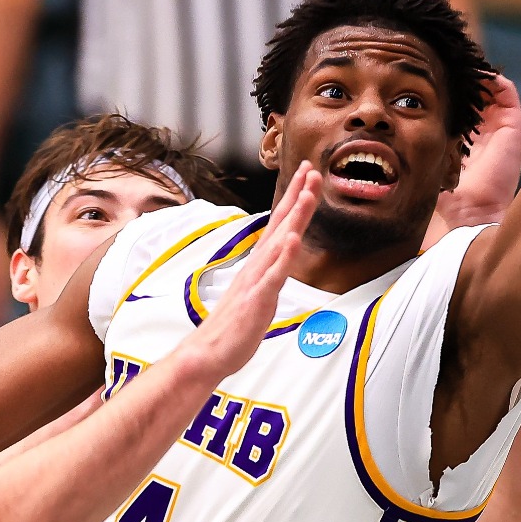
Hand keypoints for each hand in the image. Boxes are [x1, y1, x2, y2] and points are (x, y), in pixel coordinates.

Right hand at [178, 168, 317, 379]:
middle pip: (281, 224)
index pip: (279, 223)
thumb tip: (279, 260)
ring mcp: (257, 280)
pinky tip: (293, 239)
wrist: (208, 352)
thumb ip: (269, 274)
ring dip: (295, 217)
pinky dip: (284, 257)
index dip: (294, 197)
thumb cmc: (233, 326)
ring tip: (308, 193)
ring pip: (280, 243)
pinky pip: (273, 275)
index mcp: (259, 263)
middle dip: (298, 195)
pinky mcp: (257, 299)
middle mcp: (257, 265)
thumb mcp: (257, 293)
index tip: (307, 173)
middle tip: (312, 168)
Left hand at [430, 74, 520, 244]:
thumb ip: (419, 146)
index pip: (460, 107)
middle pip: (476, 95)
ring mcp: (503, 126)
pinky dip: (490, 78)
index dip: (446, 92)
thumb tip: (390, 131)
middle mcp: (488, 131)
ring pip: (491, 89)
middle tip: (441, 66)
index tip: (427, 79)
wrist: (473, 210)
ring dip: (474, 76)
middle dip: (459, 80)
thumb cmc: (448, 194)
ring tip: (455, 65)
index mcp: (470, 140)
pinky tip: (472, 74)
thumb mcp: (429, 160)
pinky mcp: (514, 125)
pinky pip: (506, 91)